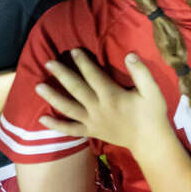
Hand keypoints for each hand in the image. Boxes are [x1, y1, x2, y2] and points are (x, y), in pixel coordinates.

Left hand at [37, 50, 169, 152]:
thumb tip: (129, 54)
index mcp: (111, 96)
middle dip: (62, 74)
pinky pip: (70, 129)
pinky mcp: (90, 131)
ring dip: (53, 97)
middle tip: (48, 63)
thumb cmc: (152, 114)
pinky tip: (42, 119)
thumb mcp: (152, 91)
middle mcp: (97, 107)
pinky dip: (56, 126)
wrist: (149, 141)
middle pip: (76, 89)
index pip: (93, 75)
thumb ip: (141, 72)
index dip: (83, 62)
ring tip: (38, 87)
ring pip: (68, 108)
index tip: (74, 50)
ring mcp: (92, 121)